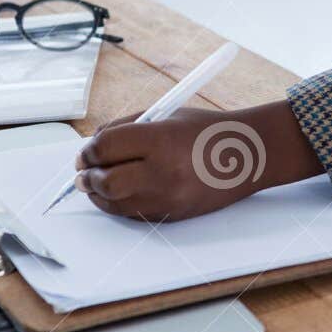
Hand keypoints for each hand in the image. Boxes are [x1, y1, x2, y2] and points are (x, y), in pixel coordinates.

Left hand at [74, 100, 323, 221]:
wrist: (248, 155)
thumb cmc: (206, 129)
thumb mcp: (166, 116)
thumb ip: (127, 127)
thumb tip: (92, 145)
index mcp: (161, 140)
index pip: (106, 147)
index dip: (88, 151)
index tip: (84, 152)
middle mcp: (163, 172)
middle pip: (105, 181)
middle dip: (87, 176)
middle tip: (82, 171)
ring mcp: (169, 198)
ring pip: (115, 203)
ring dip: (99, 193)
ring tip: (96, 183)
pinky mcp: (173, 215)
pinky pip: (134, 214)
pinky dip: (120, 204)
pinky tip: (119, 193)